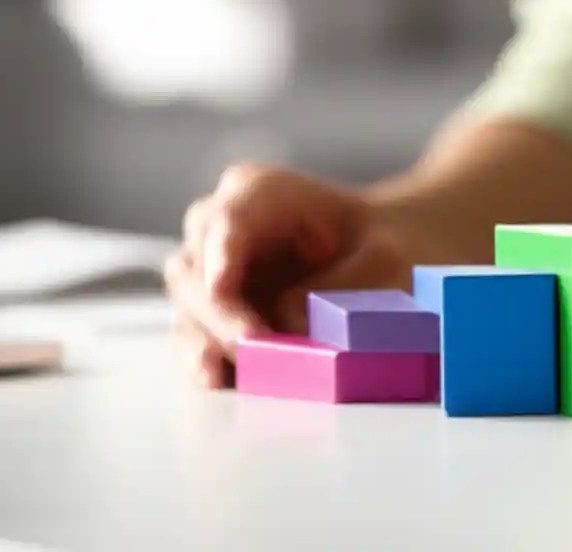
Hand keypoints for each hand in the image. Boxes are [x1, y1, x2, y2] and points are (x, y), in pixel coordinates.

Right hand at [164, 166, 412, 387]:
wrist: (378, 261)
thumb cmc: (379, 248)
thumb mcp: (381, 256)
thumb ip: (342, 283)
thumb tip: (288, 320)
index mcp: (262, 194)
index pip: (231, 218)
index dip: (221, 251)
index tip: (222, 285)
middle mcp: (222, 227)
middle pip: (197, 264)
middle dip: (221, 308)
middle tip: (252, 342)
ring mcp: (209, 272)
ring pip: (189, 303)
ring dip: (207, 336)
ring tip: (231, 368)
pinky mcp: (210, 315)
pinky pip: (193, 336)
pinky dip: (201, 357)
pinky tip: (214, 377)